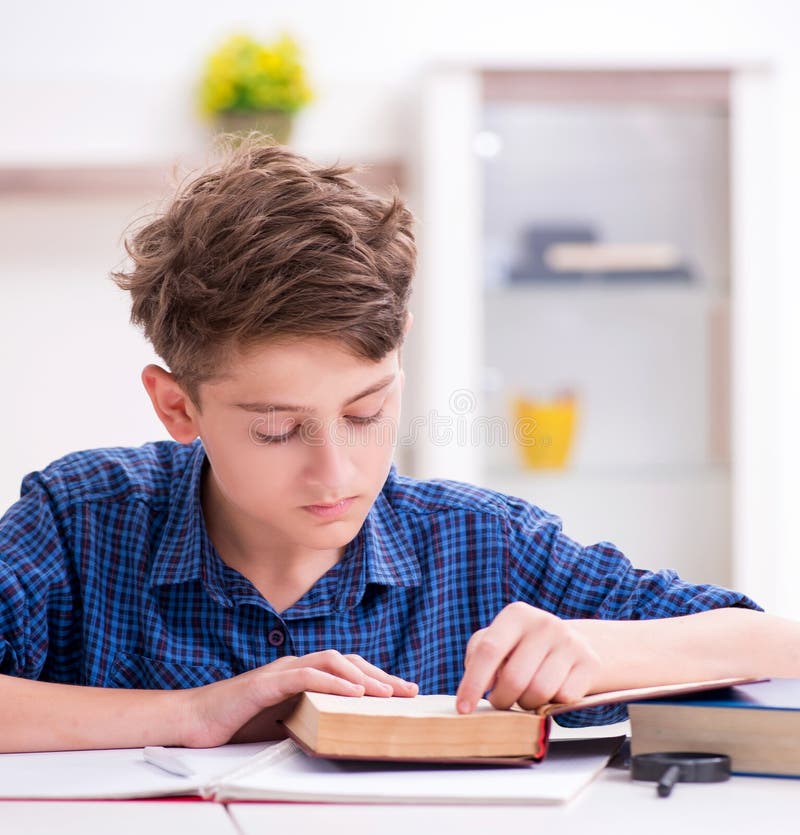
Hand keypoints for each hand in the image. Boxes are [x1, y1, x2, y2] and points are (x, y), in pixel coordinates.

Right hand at [180, 650, 417, 746]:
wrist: (192, 721)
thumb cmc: (234, 724)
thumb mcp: (281, 723)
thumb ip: (308, 719)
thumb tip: (341, 731)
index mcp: (300, 675)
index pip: (346, 670)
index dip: (376, 678)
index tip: (403, 693)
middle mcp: (295, 666)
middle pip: (347, 661)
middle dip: (380, 675)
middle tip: (408, 691)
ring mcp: (281, 671)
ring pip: (331, 662)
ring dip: (363, 676)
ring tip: (386, 693)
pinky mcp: (266, 682)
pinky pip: (306, 676)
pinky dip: (332, 681)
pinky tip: (352, 691)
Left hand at [455, 602, 600, 713]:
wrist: (571, 643)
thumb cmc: (522, 647)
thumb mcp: (497, 640)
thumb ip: (478, 657)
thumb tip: (476, 687)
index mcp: (517, 614)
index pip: (489, 650)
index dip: (473, 683)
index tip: (463, 709)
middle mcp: (545, 623)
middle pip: (514, 678)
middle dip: (502, 699)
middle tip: (500, 700)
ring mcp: (570, 642)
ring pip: (539, 692)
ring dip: (527, 704)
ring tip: (525, 694)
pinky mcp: (589, 662)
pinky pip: (564, 698)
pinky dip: (552, 703)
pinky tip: (549, 691)